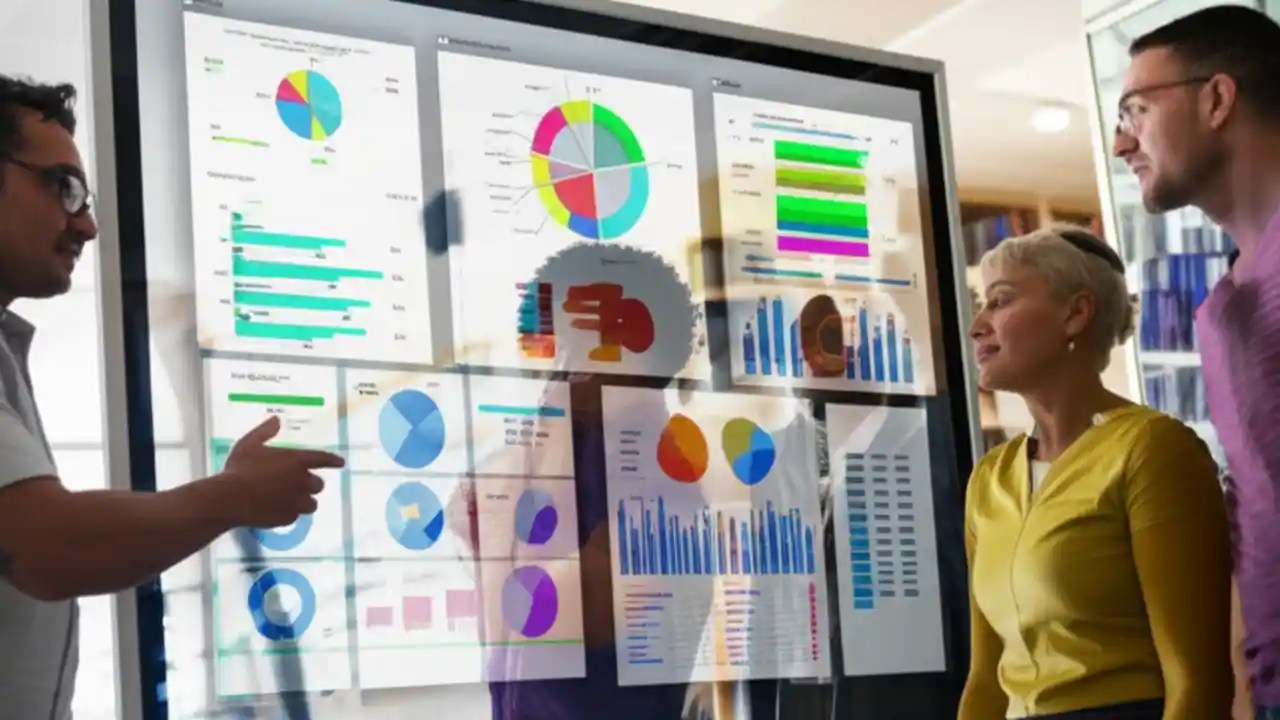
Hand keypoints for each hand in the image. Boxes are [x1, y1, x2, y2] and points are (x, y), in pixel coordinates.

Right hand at [220, 416, 344, 527]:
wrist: (230, 499)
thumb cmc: (240, 468)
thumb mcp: (249, 444)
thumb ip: (265, 432)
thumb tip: (276, 419)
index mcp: (297, 461)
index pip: (323, 459)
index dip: (333, 460)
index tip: (341, 462)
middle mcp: (303, 482)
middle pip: (318, 485)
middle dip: (310, 484)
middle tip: (295, 483)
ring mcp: (297, 502)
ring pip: (310, 504)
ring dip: (304, 501)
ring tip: (288, 499)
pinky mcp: (288, 518)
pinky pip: (295, 516)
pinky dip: (289, 512)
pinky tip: (276, 509)